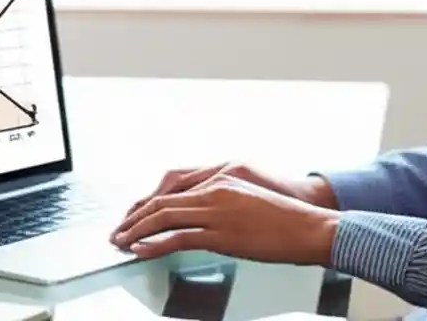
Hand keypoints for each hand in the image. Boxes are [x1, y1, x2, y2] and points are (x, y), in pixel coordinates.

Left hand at [116, 162, 336, 228]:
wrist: (308, 226)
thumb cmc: (284, 218)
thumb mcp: (248, 199)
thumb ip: (222, 201)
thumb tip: (200, 218)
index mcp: (222, 176)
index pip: (172, 185)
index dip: (147, 202)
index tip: (134, 215)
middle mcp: (216, 188)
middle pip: (162, 200)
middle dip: (134, 217)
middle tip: (118, 232)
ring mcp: (217, 210)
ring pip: (164, 216)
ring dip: (137, 230)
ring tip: (120, 243)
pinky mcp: (221, 233)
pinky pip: (178, 238)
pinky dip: (154, 244)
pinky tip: (141, 251)